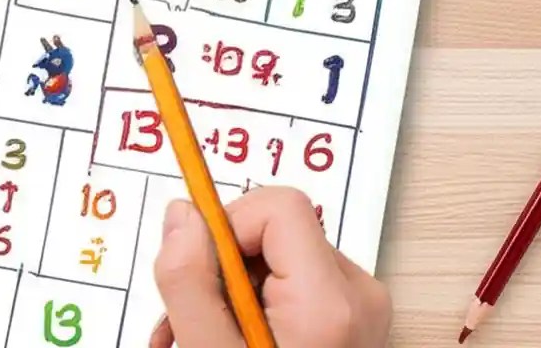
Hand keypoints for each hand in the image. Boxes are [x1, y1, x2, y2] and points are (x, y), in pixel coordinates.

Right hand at [150, 187, 390, 347]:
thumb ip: (188, 281)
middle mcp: (358, 295)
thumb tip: (181, 215)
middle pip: (274, 232)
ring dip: (228, 292)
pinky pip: (292, 283)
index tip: (196, 270)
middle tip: (183, 322)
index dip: (227, 226)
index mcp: (330, 301)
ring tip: (197, 339)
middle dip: (218, 269)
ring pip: (276, 258)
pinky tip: (226, 340)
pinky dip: (252, 305)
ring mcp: (359, 308)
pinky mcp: (350, 319)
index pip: (279, 207)